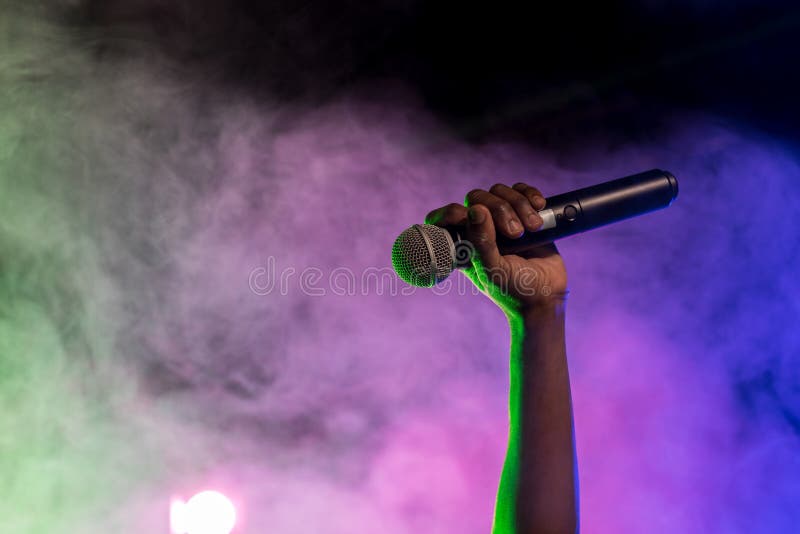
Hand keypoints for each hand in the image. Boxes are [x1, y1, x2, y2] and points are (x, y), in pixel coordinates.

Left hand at [425, 182, 567, 314]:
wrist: (546, 295)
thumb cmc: (514, 289)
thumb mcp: (493, 271)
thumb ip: (482, 243)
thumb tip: (475, 210)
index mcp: (462, 244)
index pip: (443, 218)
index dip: (451, 212)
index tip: (466, 218)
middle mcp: (478, 229)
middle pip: (477, 197)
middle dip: (499, 209)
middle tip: (515, 233)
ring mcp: (500, 219)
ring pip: (499, 191)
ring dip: (519, 204)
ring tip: (533, 227)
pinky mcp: (522, 213)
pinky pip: (520, 190)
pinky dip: (530, 194)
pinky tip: (540, 206)